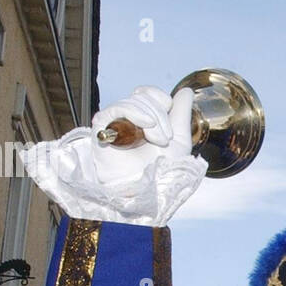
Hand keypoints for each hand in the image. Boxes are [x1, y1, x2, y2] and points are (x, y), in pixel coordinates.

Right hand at [18, 85, 206, 225]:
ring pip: (132, 101)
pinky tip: (145, 129)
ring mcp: (114, 125)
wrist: (147, 195)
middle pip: (143, 95)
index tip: (171, 126)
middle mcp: (127, 121)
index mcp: (144, 121)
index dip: (163, 101)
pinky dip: (134, 113)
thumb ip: (182, 114)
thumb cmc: (162, 175)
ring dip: (152, 119)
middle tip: (165, 140)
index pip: (149, 94)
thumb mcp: (180, 141)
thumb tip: (185, 91)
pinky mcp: (101, 131)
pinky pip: (115, 109)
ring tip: (158, 142)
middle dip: (161, 115)